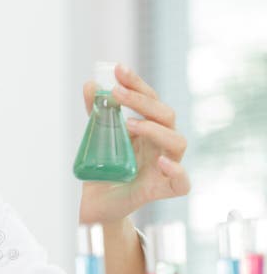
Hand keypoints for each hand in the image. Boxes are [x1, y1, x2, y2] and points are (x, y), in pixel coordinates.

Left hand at [78, 64, 190, 223]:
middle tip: (116, 92)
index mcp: (148, 128)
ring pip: (177, 142)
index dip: (137, 83)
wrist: (98, 204)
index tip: (118, 69)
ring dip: (155, 129)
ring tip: (129, 124)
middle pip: (165, 115)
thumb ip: (96, 114)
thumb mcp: (97, 139)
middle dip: (142, 100)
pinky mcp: (164, 190)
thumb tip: (90, 84)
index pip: (150, 100)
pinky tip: (161, 162)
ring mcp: (165, 166)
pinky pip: (182, 182)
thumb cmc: (104, 171)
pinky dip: (176, 171)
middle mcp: (160, 144)